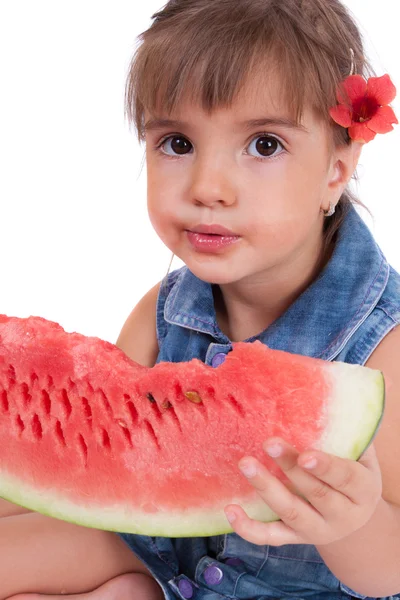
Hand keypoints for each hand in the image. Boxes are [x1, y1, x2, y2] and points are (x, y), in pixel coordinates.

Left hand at [224, 437, 382, 545]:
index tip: (305, 454)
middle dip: (290, 467)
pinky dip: (248, 528)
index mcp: (363, 490)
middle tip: (268, 442)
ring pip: (290, 512)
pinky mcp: (294, 538)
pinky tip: (230, 510)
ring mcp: (317, 530)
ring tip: (246, 463)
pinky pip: (270, 537)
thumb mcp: (362, 455)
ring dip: (266, 488)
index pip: (345, 478)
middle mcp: (342, 515)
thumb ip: (348, 433)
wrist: (355, 519)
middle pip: (316, 493)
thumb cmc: (353, 473)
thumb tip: (327, 395)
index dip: (325, 467)